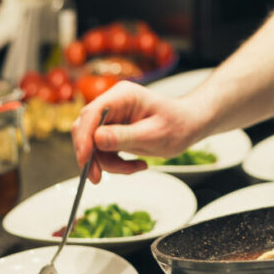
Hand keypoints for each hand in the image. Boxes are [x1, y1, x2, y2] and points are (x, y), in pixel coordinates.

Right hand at [71, 81, 205, 183]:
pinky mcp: (113, 131)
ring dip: (107, 163)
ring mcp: (112, 118)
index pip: (92, 113)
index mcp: (122, 96)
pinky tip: (136, 165)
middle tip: (97, 178)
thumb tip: (96, 139)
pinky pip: (102, 151)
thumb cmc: (178, 125)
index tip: (86, 160)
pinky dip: (115, 163)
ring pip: (92, 144)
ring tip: (134, 168)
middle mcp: (113, 104)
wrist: (189, 126)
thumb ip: (125, 136)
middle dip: (90, 155)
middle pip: (85, 129)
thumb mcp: (154, 134)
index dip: (83, 137)